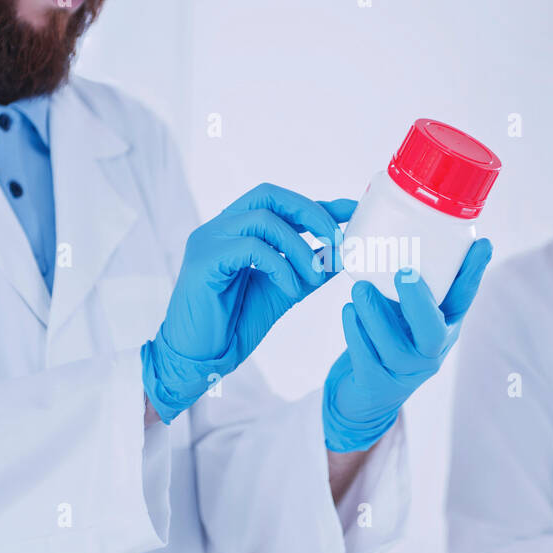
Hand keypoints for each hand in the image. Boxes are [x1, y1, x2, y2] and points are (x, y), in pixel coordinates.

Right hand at [142, 183, 353, 422]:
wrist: (200, 357)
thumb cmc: (235, 324)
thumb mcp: (283, 291)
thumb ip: (309, 270)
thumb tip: (342, 253)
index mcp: (237, 230)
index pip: (281, 204)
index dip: (318, 205)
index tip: (351, 210)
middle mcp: (221, 227)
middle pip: (269, 196)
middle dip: (310, 212)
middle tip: (335, 238)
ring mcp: (209, 240)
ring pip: (263, 219)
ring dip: (299, 245)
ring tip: (315, 273)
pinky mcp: (204, 260)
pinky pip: (251, 248)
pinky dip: (280, 265)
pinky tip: (291, 288)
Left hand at [322, 238, 492, 451]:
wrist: (366, 397)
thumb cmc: (388, 341)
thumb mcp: (406, 314)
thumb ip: (411, 285)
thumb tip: (409, 232)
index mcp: (444, 328)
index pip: (464, 300)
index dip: (473, 273)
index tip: (481, 243)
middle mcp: (430, 352)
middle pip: (432, 332)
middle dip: (418, 302)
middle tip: (402, 273)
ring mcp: (404, 372)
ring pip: (393, 346)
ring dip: (376, 314)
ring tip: (359, 288)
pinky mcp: (376, 384)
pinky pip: (366, 358)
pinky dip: (355, 332)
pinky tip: (348, 312)